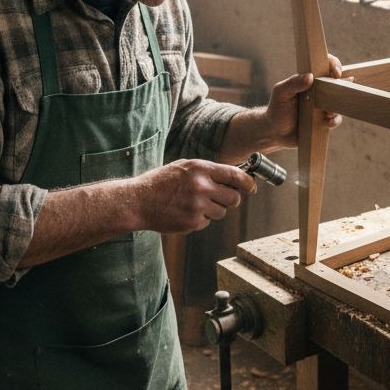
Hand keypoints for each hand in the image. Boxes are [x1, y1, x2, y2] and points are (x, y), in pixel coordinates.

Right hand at [131, 159, 256, 233]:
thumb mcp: (184, 167)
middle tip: (219, 198)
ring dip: (212, 210)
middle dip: (230, 200)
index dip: (247, 183)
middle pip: (234, 198)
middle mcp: (201, 186)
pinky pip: (207, 222)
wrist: (138, 201)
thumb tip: (233, 177)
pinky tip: (184, 212)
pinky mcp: (193, 222)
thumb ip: (207, 171)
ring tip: (193, 204)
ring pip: (221, 212)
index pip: (235, 176)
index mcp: (200, 169)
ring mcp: (197, 206)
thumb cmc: (161, 182)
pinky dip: (199, 219)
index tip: (251, 187)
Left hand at [264, 53, 342, 147]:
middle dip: (343, 84)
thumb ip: (293, 83)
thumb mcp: (281, 93)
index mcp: (310, 80)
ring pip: (339, 102)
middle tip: (341, 87)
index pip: (325, 66)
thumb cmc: (277, 109)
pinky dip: (334, 121)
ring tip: (328, 111)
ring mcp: (323, 107)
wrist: (276, 133)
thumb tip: (310, 76)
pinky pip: (336, 120)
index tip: (335, 72)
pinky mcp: (325, 122)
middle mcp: (319, 92)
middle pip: (338, 82)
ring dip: (337, 105)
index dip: (334, 65)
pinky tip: (327, 122)